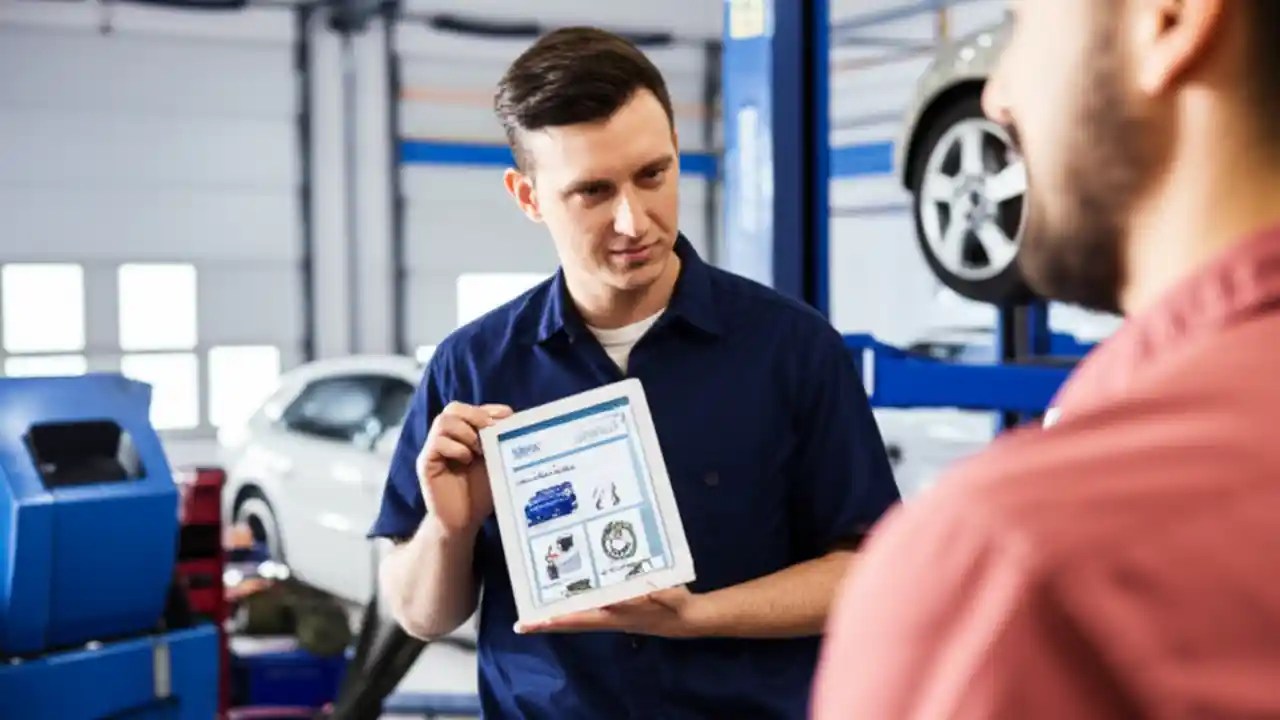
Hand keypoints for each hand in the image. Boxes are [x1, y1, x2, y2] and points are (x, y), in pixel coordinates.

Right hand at [418, 401, 512, 536]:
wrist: (464, 522)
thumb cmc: (481, 493)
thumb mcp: (495, 463)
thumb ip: (500, 442)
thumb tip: (514, 421)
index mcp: (464, 434)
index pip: (472, 409)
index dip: (489, 410)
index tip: (507, 417)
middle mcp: (446, 438)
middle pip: (454, 408)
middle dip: (476, 415)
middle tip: (491, 429)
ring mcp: (434, 449)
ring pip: (443, 421)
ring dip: (465, 431)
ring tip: (478, 449)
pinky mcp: (426, 463)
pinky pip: (437, 443)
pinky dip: (455, 447)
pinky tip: (467, 459)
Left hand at [516, 586, 706, 638]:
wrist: (688, 617)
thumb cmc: (674, 606)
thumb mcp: (663, 599)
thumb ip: (645, 598)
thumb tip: (617, 598)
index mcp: (615, 616)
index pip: (579, 619)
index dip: (555, 620)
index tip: (530, 623)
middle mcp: (607, 618)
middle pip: (571, 622)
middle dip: (546, 624)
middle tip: (520, 624)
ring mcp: (610, 616)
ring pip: (578, 616)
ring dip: (558, 613)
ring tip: (536, 608)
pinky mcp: (616, 609)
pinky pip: (590, 608)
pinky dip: (576, 604)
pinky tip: (567, 595)